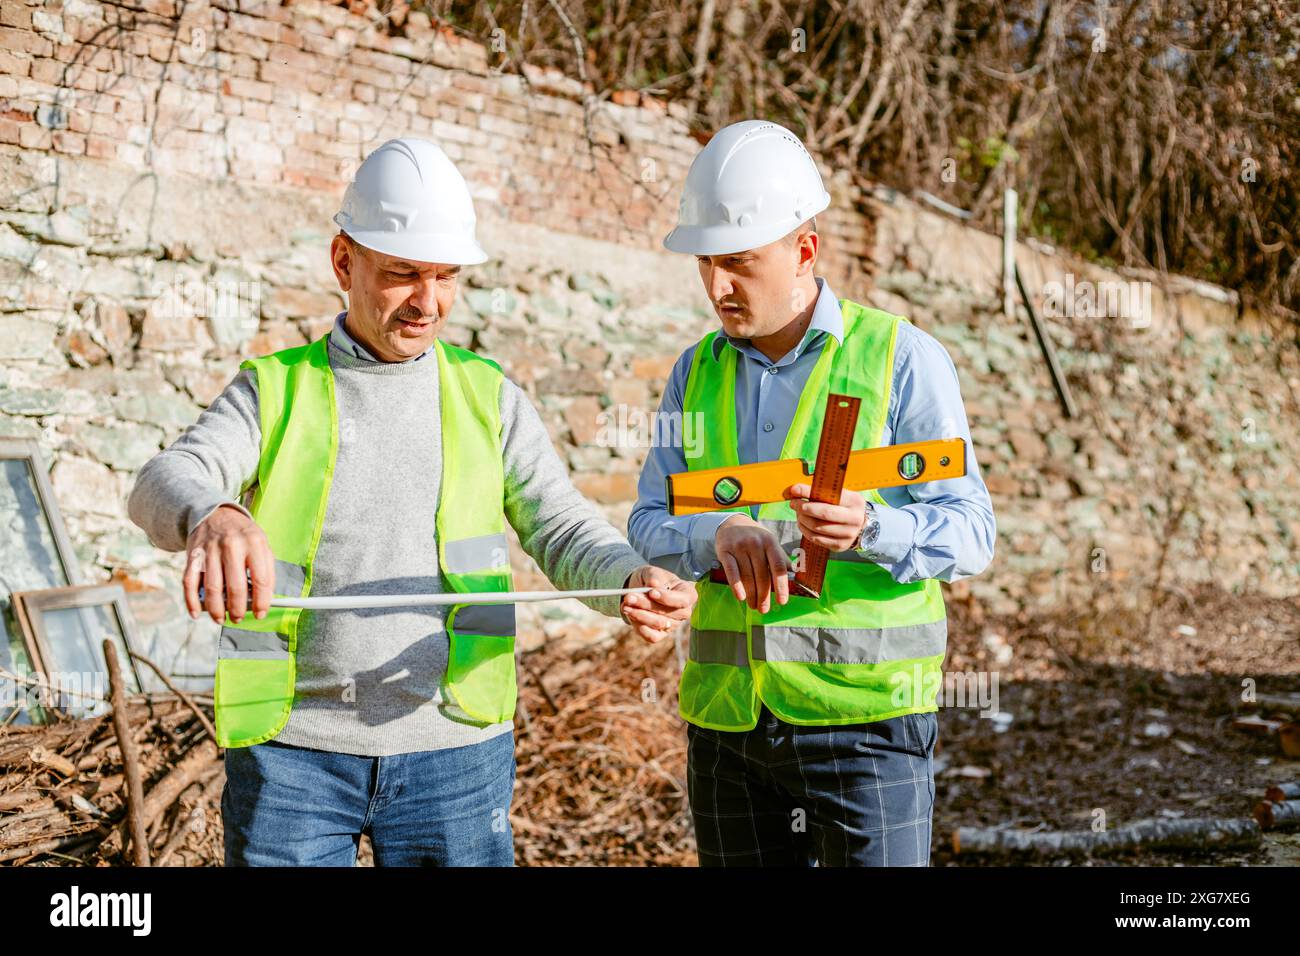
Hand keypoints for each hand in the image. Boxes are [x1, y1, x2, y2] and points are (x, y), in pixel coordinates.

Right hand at [183, 504, 274, 624]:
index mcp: (254, 543)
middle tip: (238, 618)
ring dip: (216, 609)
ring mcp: (210, 551)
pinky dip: (192, 601)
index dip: (261, 602)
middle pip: (235, 587)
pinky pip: (190, 583)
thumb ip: (266, 570)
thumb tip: (266, 600)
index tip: (260, 614)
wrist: (215, 513)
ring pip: (212, 588)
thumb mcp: (262, 545)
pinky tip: (197, 613)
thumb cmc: (243, 535)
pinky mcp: (193, 556)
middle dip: (237, 609)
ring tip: (221, 619)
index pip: (261, 580)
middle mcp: (231, 546)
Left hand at [620, 565, 695, 643]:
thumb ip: (654, 576)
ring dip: (639, 615)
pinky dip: (639, 627)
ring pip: (658, 624)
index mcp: (688, 593)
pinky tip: (631, 616)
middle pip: (668, 613)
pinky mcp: (660, 635)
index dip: (667, 598)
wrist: (641, 590)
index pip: (683, 600)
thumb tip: (654, 584)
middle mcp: (683, 612)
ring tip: (625, 605)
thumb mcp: (652, 571)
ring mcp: (673, 625)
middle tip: (629, 597)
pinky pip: (652, 637)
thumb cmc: (652, 579)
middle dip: (646, 605)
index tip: (651, 592)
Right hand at [714, 513, 789, 612]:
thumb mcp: (770, 542)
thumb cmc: (755, 537)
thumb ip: (781, 559)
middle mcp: (755, 543)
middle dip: (764, 595)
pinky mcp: (725, 551)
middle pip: (762, 575)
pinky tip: (740, 597)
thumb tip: (797, 577)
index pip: (778, 566)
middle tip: (764, 609)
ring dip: (751, 595)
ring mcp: (739, 546)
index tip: (782, 601)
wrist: (731, 522)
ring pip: (747, 576)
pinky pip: (731, 572)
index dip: (781, 585)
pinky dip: (736, 586)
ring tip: (753, 606)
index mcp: (770, 542)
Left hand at [784, 484, 868, 552]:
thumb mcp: (838, 494)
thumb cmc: (844, 506)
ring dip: (803, 520)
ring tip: (798, 514)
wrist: (859, 525)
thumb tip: (794, 490)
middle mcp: (855, 519)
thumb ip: (819, 491)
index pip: (828, 498)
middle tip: (794, 503)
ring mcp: (849, 535)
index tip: (795, 490)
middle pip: (823, 515)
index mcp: (855, 502)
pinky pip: (817, 539)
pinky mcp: (840, 545)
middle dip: (804, 508)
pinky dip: (806, 531)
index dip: (809, 494)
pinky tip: (803, 524)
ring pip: (818, 528)